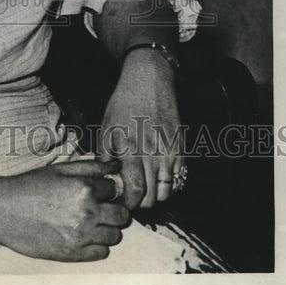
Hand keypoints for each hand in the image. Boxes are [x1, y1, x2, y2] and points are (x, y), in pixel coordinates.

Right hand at [0, 158, 129, 261]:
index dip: (107, 190)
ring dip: (106, 228)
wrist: (3, 211)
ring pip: (115, 235)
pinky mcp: (74, 254)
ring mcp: (81, 236)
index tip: (97, 192)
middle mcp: (87, 213)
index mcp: (84, 188)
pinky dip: (97, 245)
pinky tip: (82, 235)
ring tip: (88, 222)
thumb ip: (92, 167)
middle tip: (98, 207)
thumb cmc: (31, 186)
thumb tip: (117, 167)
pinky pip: (102, 253)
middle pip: (121, 215)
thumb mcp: (60, 170)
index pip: (115, 190)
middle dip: (113, 210)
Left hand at [99, 49, 184, 209]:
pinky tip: (156, 176)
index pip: (134, 191)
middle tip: (131, 197)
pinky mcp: (180, 149)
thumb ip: (104, 155)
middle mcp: (153, 154)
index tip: (121, 202)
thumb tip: (104, 178)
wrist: (149, 81)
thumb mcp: (107, 126)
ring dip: (154, 195)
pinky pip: (178, 179)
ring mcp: (169, 153)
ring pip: (166, 192)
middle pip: (151, 197)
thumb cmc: (124, 103)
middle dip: (139, 202)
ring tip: (144, 188)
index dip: (127, 203)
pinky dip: (168, 184)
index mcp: (131, 149)